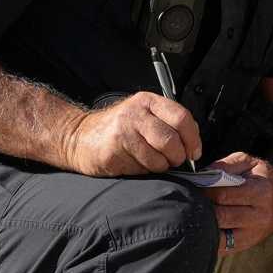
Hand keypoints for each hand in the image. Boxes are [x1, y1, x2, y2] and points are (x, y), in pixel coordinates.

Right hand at [62, 92, 203, 176]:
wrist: (79, 137)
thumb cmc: (116, 129)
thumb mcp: (143, 115)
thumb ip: (167, 123)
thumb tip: (193, 145)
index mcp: (147, 101)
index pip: (181, 118)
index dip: (193, 139)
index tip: (194, 152)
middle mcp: (135, 113)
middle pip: (171, 141)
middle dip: (176, 157)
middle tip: (172, 160)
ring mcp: (123, 132)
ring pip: (158, 159)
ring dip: (160, 166)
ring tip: (150, 161)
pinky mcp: (113, 151)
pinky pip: (141, 169)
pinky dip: (143, 171)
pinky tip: (134, 163)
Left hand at [203, 152, 272, 252]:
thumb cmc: (262, 177)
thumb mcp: (248, 163)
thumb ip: (225, 166)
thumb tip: (202, 176)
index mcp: (262, 192)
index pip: (225, 195)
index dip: (206, 190)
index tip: (197, 187)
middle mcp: (260, 216)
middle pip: (221, 216)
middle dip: (203, 208)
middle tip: (193, 201)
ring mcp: (254, 234)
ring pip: (220, 236)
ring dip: (205, 225)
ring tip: (198, 213)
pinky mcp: (246, 245)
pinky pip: (222, 247)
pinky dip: (210, 239)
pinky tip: (206, 227)